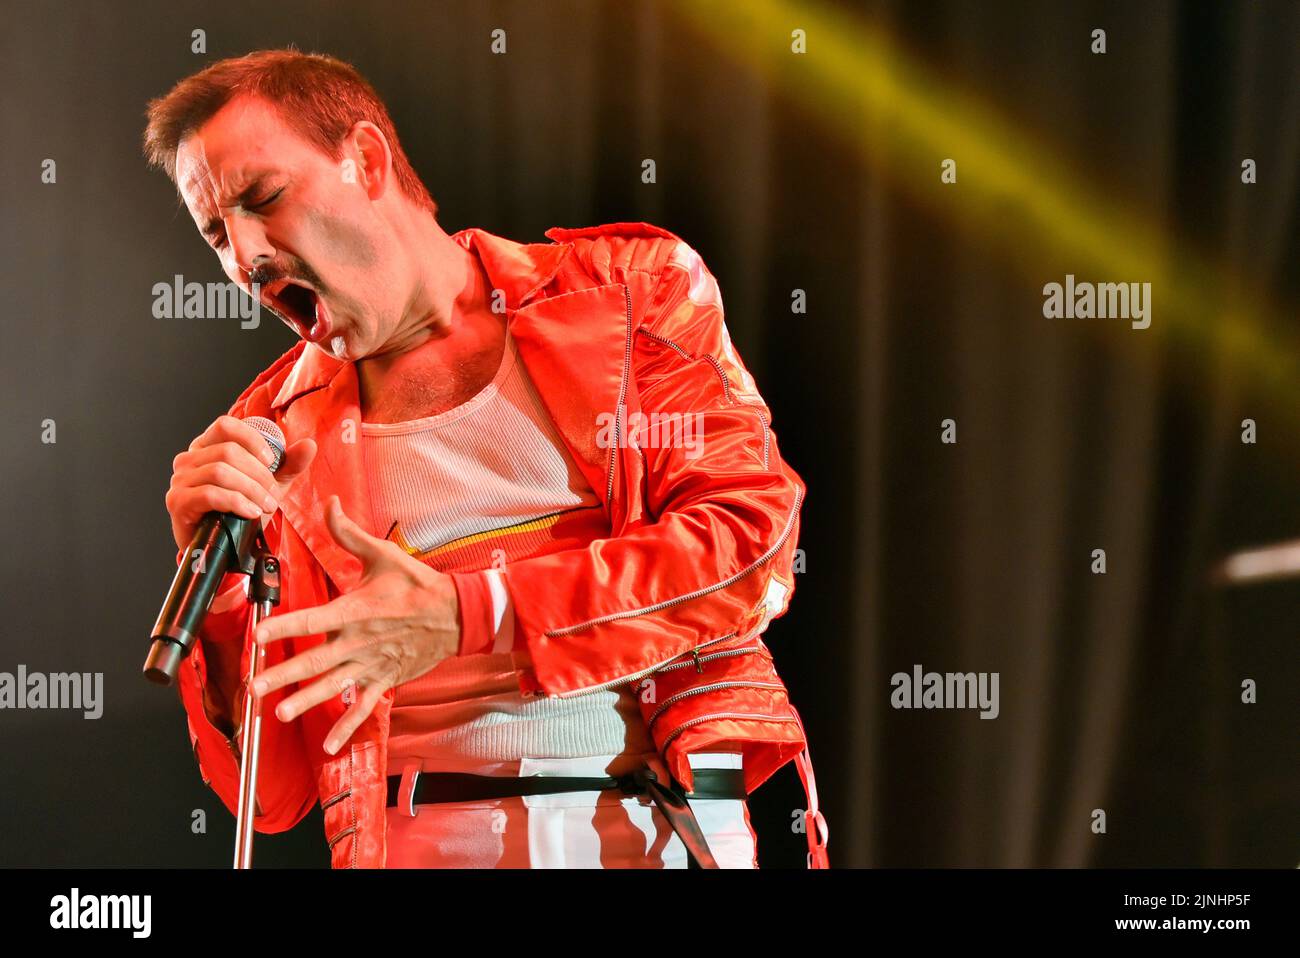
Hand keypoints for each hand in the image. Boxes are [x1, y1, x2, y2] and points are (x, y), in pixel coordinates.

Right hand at [166, 414, 316, 551]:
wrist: (224, 547)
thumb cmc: (242, 511)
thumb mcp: (270, 484)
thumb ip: (289, 464)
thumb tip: (309, 444)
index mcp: (207, 446)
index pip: (225, 425)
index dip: (252, 439)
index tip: (272, 461)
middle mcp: (189, 458)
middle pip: (227, 451)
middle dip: (259, 475)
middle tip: (273, 496)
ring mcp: (180, 480)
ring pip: (220, 471)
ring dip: (251, 490)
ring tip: (266, 507)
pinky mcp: (178, 501)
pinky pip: (210, 494)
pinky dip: (237, 502)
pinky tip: (251, 513)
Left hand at [250, 496, 460, 754]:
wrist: (457, 615)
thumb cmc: (417, 584)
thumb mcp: (384, 555)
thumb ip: (349, 534)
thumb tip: (328, 503)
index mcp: (356, 611)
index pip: (313, 619)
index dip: (285, 626)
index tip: (259, 634)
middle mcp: (359, 642)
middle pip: (315, 660)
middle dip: (283, 674)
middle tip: (255, 687)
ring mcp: (371, 665)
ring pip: (334, 686)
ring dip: (306, 701)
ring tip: (280, 714)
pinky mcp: (384, 680)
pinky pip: (364, 707)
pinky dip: (347, 727)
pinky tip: (329, 746)